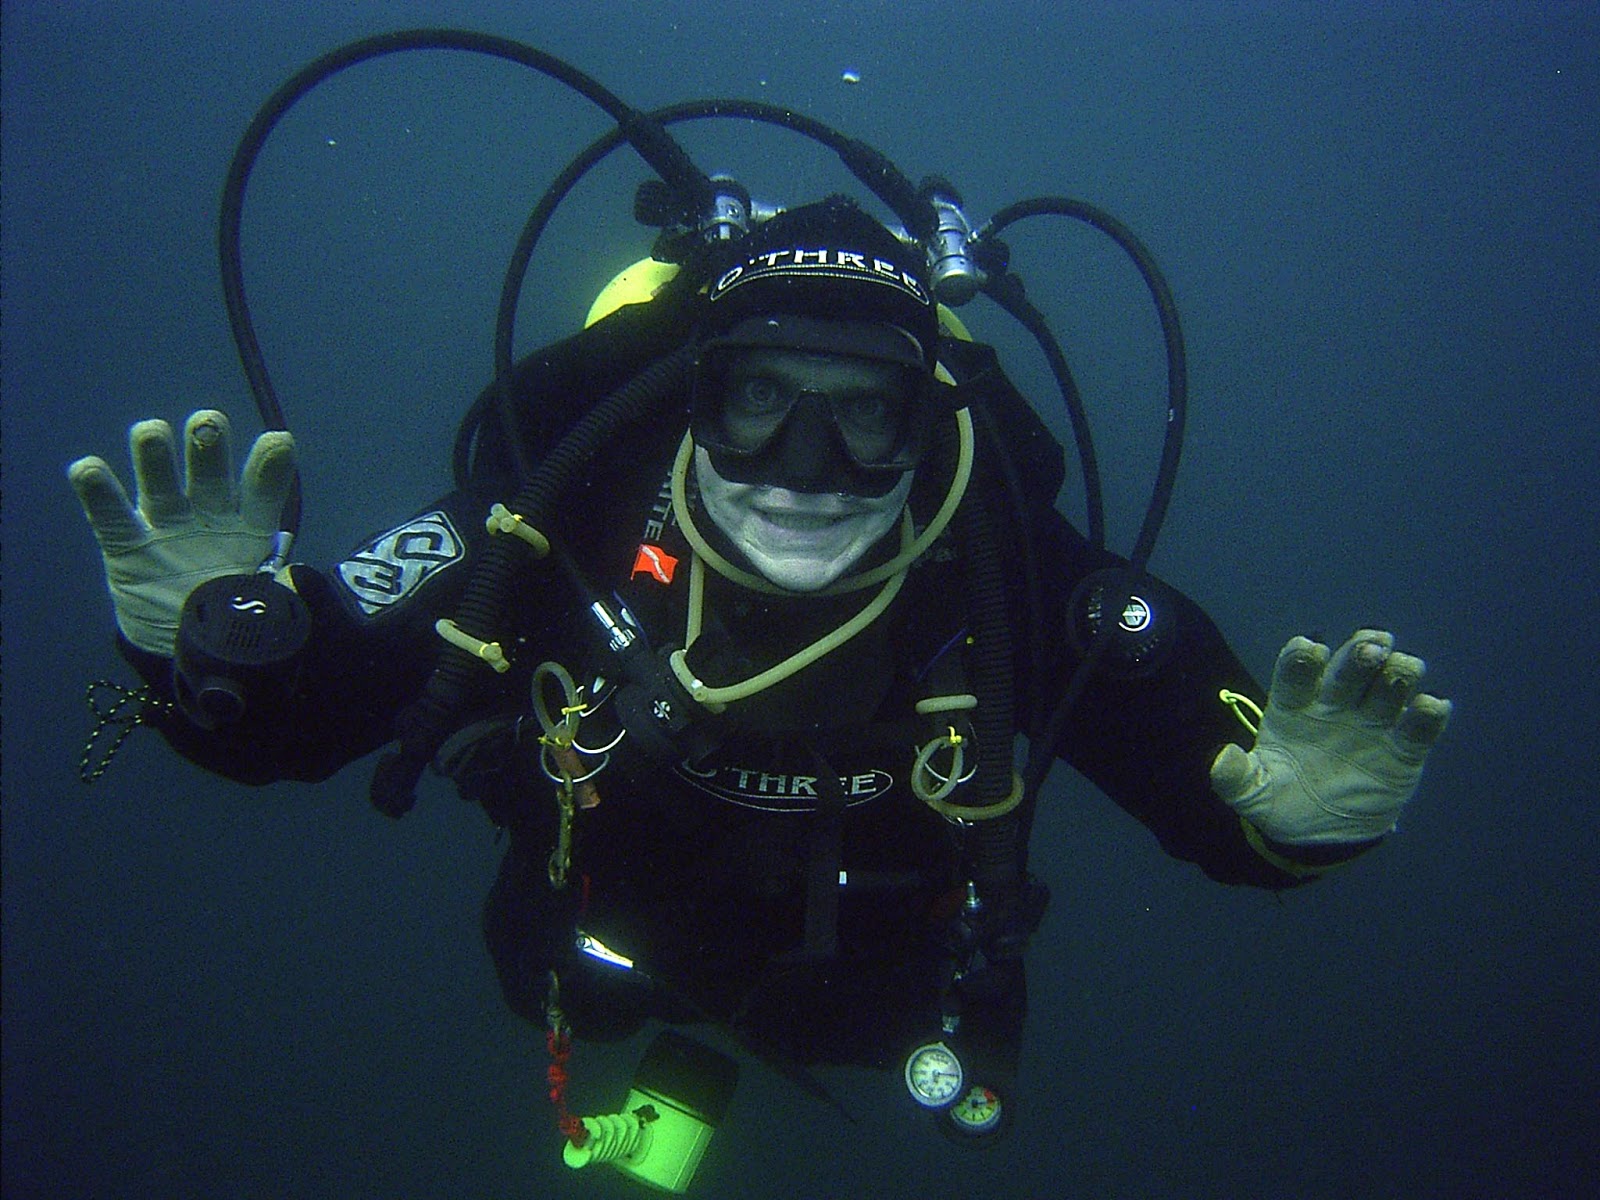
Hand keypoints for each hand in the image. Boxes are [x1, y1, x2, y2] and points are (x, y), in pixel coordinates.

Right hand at [68, 410, 295, 656]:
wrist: (188, 645)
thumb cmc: (235, 610)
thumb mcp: (267, 605)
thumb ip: (282, 590)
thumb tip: (296, 579)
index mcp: (249, 524)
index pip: (262, 492)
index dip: (270, 467)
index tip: (279, 442)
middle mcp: (208, 515)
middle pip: (208, 473)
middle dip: (208, 445)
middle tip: (207, 423)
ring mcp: (166, 527)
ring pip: (160, 485)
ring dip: (155, 457)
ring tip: (151, 432)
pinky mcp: (127, 547)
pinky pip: (110, 519)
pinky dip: (98, 494)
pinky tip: (87, 468)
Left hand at [1209, 629, 1451, 845]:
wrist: (1320, 835)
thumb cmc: (1281, 800)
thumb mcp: (1253, 794)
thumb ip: (1235, 778)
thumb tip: (1221, 759)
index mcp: (1293, 707)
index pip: (1296, 672)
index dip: (1302, 658)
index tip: (1309, 649)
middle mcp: (1335, 706)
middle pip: (1349, 669)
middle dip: (1359, 654)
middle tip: (1371, 647)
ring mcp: (1371, 724)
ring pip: (1389, 686)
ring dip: (1399, 673)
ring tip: (1403, 668)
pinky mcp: (1403, 750)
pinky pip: (1419, 727)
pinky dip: (1428, 714)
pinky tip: (1430, 707)